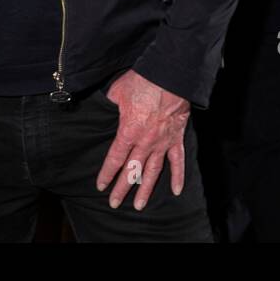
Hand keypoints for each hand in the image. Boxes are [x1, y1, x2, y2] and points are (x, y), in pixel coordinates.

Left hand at [96, 69, 189, 209]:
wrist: (171, 75)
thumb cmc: (144, 80)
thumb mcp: (118, 91)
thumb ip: (110, 104)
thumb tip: (104, 108)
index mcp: (129, 131)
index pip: (115, 159)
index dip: (107, 174)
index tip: (101, 186)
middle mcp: (145, 142)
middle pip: (131, 171)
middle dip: (122, 188)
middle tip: (114, 203)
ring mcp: (162, 142)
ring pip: (153, 171)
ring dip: (145, 190)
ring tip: (139, 206)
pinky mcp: (177, 137)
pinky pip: (177, 161)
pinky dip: (178, 176)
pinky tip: (176, 190)